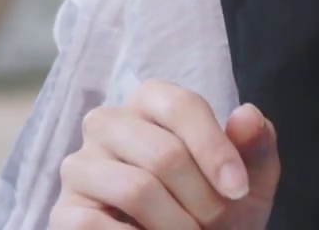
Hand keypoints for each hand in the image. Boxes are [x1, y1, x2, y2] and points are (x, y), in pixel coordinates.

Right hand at [51, 82, 280, 229]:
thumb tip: (247, 114)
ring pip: (136, 189)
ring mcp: (80, 166)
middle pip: (163, 153)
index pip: (182, 107)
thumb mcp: (250, 180)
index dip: (216, 150)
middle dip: (201, 197)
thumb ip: (255, 146)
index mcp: (152, 102)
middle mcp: (108, 123)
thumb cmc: (218, 208)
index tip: (239, 190)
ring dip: (175, 223)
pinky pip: (94, 223)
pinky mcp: (62, 211)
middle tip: (215, 221)